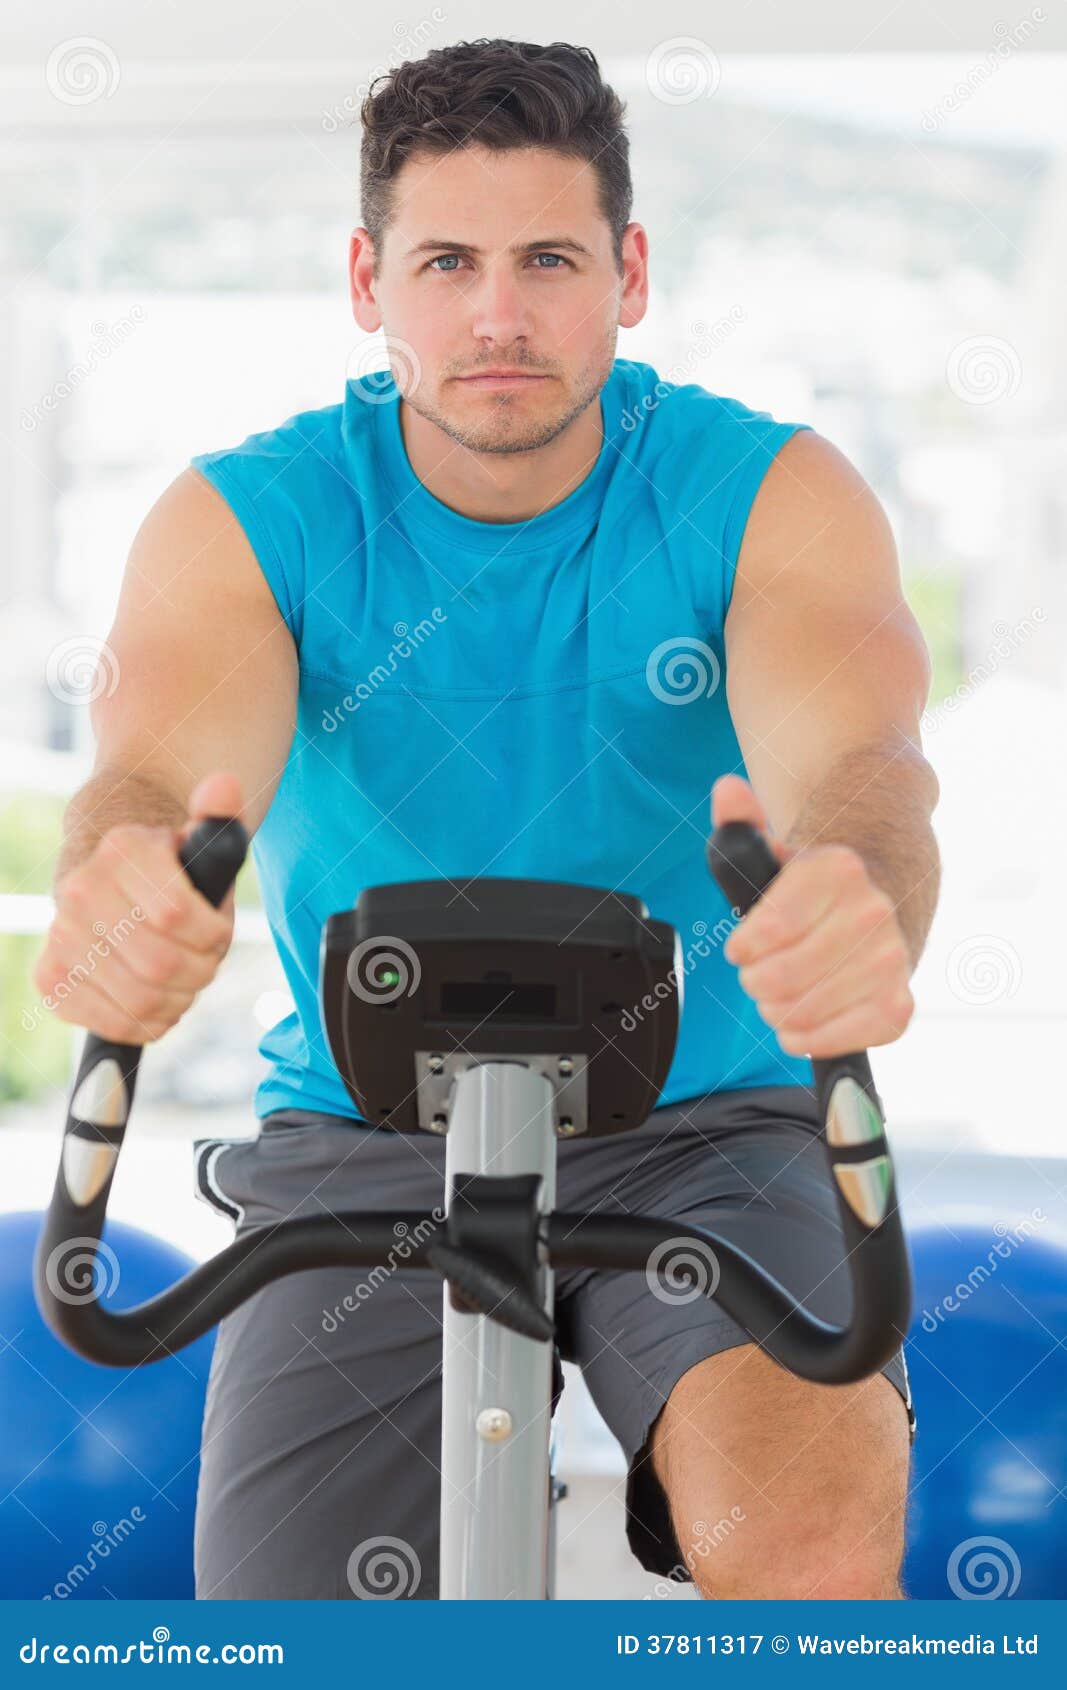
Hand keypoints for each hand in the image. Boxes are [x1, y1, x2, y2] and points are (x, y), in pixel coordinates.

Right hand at [34, 771, 242, 1044]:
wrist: (113, 880)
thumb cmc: (172, 870)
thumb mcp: (202, 837)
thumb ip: (220, 814)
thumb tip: (224, 785)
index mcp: (122, 849)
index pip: (176, 914)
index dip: (211, 934)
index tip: (216, 930)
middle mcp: (80, 889)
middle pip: (161, 964)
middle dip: (199, 971)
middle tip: (205, 962)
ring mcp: (59, 935)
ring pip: (142, 1000)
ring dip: (179, 1000)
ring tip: (184, 980)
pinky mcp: (50, 980)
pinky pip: (113, 1022)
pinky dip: (148, 1024)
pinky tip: (157, 1002)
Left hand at [712, 773, 913, 1058]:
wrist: (896, 882)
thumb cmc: (821, 877)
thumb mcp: (778, 844)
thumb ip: (742, 823)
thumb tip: (726, 790)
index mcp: (837, 869)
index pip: (762, 934)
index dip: (742, 947)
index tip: (744, 945)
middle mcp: (872, 913)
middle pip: (774, 980)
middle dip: (755, 980)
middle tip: (762, 971)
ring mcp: (892, 961)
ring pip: (798, 1014)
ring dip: (777, 1011)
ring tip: (783, 994)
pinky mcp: (900, 1005)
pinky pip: (836, 1041)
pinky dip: (808, 1038)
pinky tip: (804, 1021)